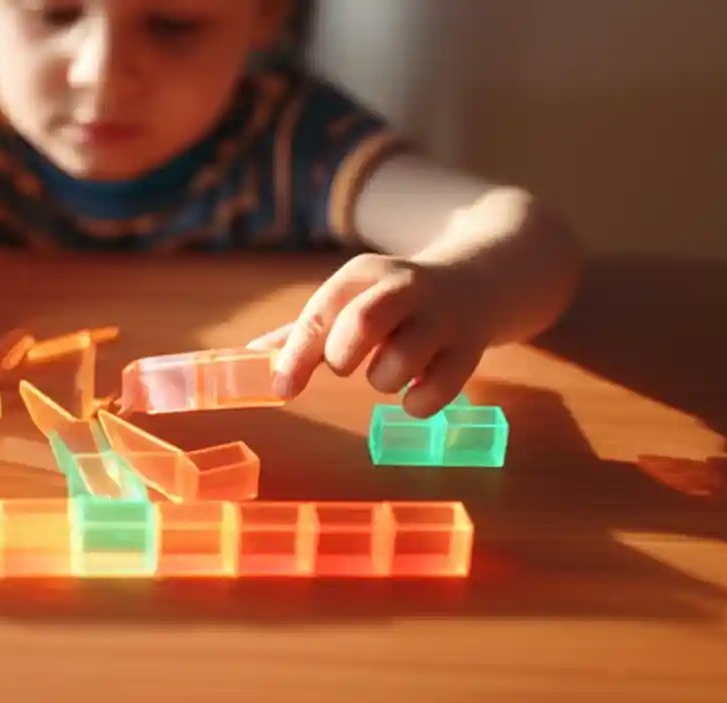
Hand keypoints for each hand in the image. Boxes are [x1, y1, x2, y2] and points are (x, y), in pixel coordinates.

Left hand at [248, 254, 489, 417]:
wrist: (480, 281)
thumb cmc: (396, 302)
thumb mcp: (350, 302)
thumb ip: (301, 333)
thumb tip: (246, 360)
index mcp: (363, 274)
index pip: (320, 312)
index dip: (296, 355)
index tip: (282, 389)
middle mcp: (404, 288)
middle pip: (361, 324)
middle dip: (344, 357)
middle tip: (348, 364)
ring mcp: (442, 317)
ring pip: (400, 362)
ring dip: (383, 381)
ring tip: (391, 370)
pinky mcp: (471, 349)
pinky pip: (436, 393)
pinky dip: (418, 404)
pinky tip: (420, 386)